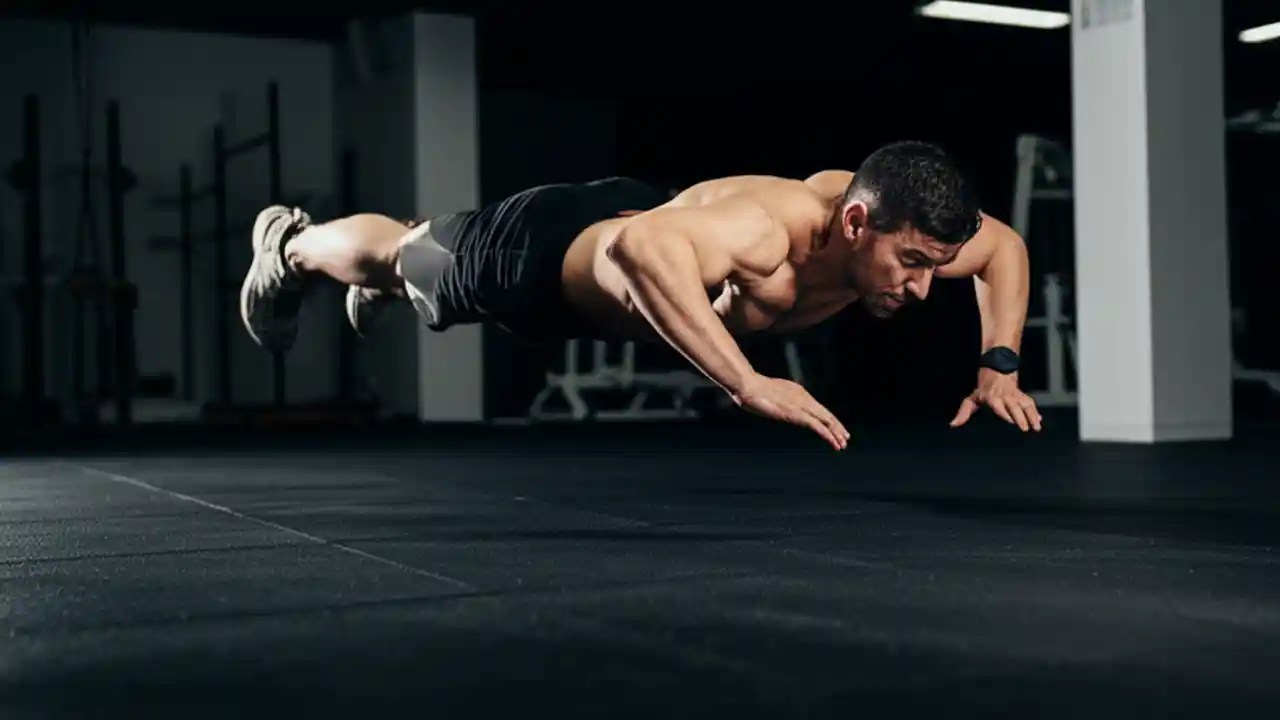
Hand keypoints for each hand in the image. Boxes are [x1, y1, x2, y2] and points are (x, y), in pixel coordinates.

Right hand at [734, 374, 849, 449]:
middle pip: (825, 413)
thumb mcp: (767, 395)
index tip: (834, 427)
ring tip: (843, 444)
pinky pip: (818, 427)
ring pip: (825, 420)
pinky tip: (834, 443)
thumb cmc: (751, 390)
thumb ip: (775, 400)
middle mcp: (803, 397)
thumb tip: (774, 404)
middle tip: (845, 437)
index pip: (817, 407)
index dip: (827, 418)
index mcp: (797, 391)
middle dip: (836, 426)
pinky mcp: (797, 414)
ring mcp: (801, 405)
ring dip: (835, 433)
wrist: (749, 386)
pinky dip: (828, 435)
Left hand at [950, 368, 1042, 431]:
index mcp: (992, 398)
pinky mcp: (1023, 395)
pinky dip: (1035, 412)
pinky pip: (1030, 403)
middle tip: (1024, 429)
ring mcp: (1015, 396)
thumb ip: (963, 413)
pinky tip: (1039, 421)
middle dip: (1019, 417)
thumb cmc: (983, 390)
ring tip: (1036, 428)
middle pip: (1014, 407)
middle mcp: (1005, 397)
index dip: (1004, 413)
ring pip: (1025, 405)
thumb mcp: (971, 399)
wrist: (997, 370)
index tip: (1009, 421)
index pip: (998, 406)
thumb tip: (953, 424)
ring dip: (1031, 416)